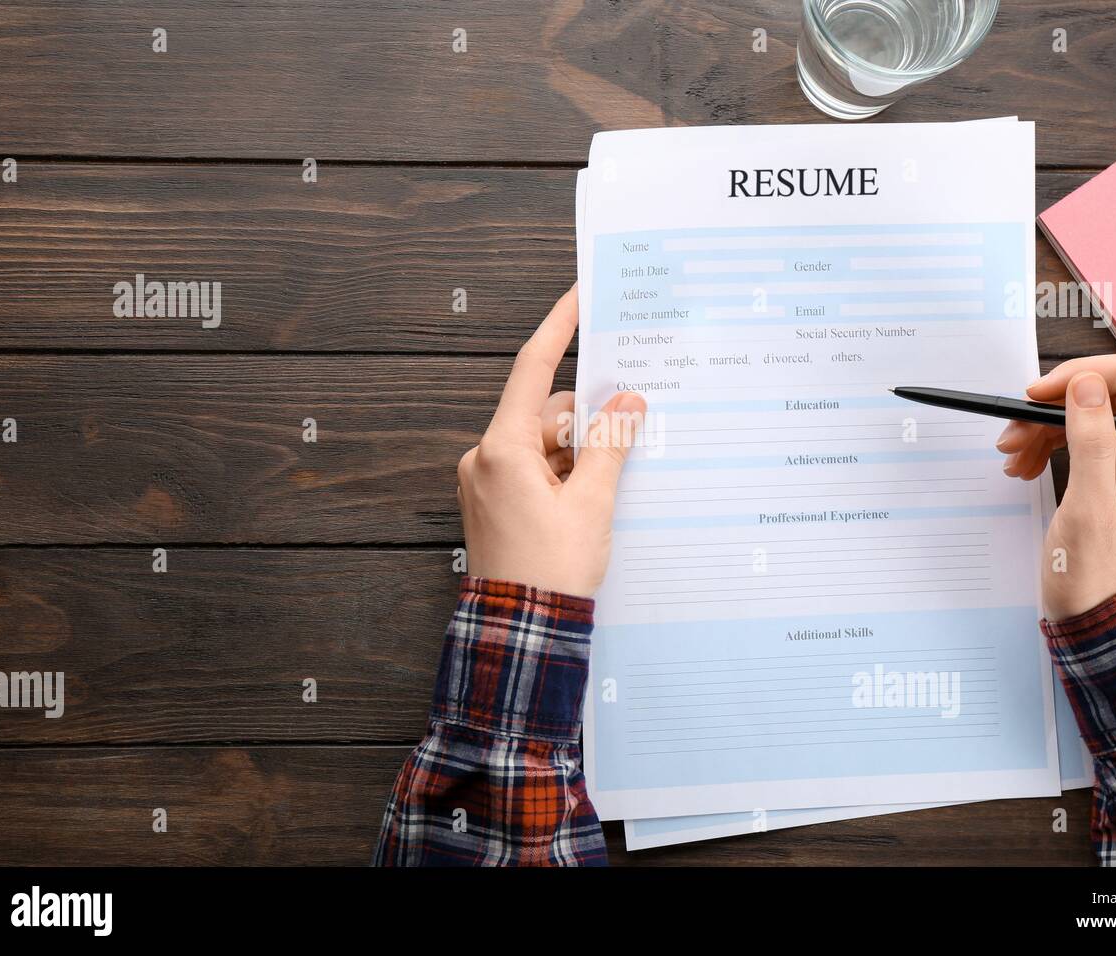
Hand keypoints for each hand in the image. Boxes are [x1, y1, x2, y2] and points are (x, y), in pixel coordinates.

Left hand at [456, 285, 645, 597]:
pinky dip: (565, 474)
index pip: (533, 369)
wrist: (521, 632)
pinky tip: (591, 501)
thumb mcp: (592, 503)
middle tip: (630, 436)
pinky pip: (535, 469)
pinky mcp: (494, 503)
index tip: (578, 296)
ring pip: (544, 443)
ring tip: (607, 490)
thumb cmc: (551, 571)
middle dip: (587, 422)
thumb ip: (611, 445)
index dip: (559, 328)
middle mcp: (485, 458)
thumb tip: (629, 401)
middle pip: (546, 412)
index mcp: (502, 448)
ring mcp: (487, 482)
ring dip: (579, 454)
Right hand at [996, 354, 1115, 619]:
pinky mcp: (1105, 472)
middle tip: (1013, 431)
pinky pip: (1070, 439)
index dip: (1081, 377)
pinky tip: (1021, 465)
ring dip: (1038, 428)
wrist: (1091, 616)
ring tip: (1011, 455)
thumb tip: (1086, 384)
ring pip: (1078, 415)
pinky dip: (1040, 444)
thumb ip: (1091, 442)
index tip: (1038, 395)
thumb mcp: (1089, 507)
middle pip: (1098, 395)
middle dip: (1050, 407)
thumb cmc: (1096, 574)